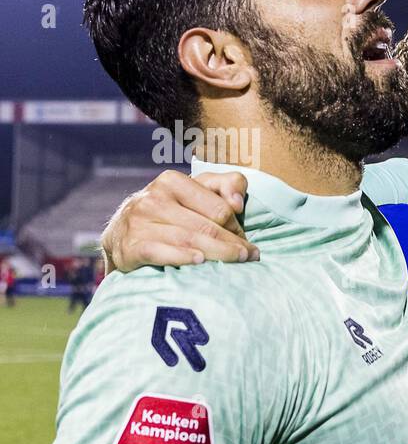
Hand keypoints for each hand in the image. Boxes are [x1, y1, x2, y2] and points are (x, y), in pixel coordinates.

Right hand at [103, 169, 256, 272]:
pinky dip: (181, 257)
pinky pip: (161, 252)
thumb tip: (238, 202)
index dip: (236, 225)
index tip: (245, 240)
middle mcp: (153, 198)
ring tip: (238, 262)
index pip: (218, 208)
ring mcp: (139, 222)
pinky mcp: (130, 245)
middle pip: (206, 226)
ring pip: (189, 240)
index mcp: (172, 181)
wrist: (121, 236)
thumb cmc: (169, 213)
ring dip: (218, 253)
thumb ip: (224, 185)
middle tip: (251, 256)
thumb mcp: (194, 192)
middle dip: (233, 243)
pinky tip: (199, 262)